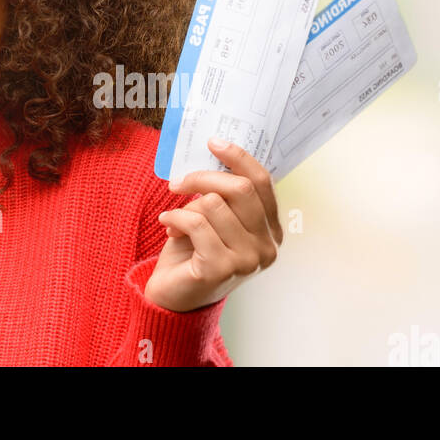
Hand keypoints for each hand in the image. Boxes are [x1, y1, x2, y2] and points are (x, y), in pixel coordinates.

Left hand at [146, 137, 283, 312]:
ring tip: (175, 221)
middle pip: (240, 189)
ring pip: (213, 205)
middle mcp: (267, 247)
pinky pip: (195, 223)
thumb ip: (224, 195)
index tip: (213, 142)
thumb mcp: (215, 219)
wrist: (173, 297)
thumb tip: (214, 153)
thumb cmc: (193, 254)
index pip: (262, 183)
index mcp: (271, 231)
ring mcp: (247, 260)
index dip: (238, 158)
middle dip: (203, 178)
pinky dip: (175, 219)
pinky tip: (168, 227)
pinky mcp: (221, 268)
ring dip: (185, 206)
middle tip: (178, 183)